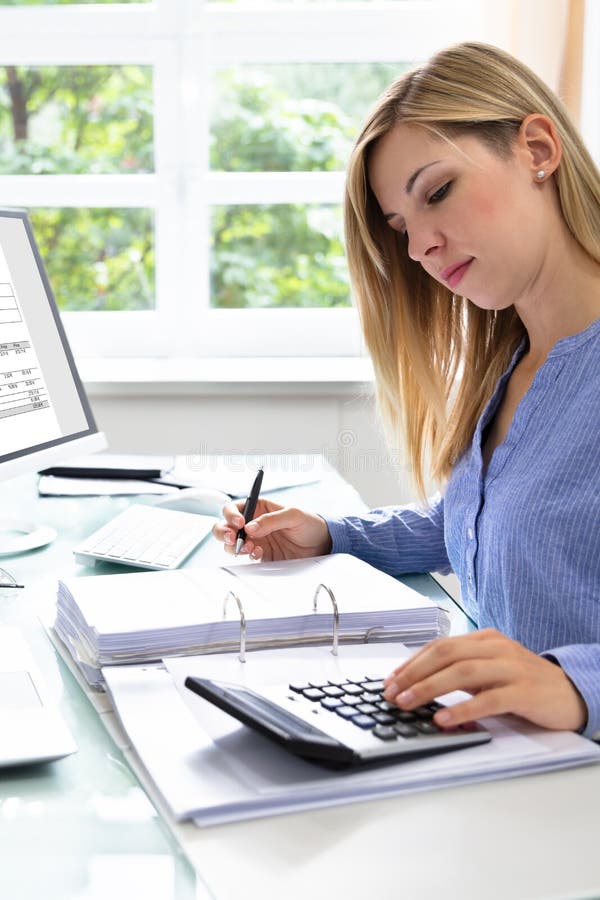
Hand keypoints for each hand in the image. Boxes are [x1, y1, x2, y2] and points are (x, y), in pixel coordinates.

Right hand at [212, 498, 331, 561]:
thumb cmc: (310, 524)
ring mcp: (255, 540)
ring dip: (234, 546)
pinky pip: (246, 556)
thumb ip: (271, 520)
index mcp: (259, 508)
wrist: (322, 545)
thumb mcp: (293, 515)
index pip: (235, 508)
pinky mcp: (260, 555)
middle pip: (226, 526)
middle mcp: (252, 524)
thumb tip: (250, 527)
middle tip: (233, 538)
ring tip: (249, 547)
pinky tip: (259, 553)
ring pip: (231, 543)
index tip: (239, 523)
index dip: (231, 514)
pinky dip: (248, 556)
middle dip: (224, 532)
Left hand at [383, 628, 587, 732]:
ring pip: (462, 672)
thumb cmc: (524, 682)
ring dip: (429, 688)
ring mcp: (510, 668)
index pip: (439, 646)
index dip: (412, 663)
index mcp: (484, 639)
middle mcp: (495, 648)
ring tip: (408, 703)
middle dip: (413, 673)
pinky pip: (488, 699)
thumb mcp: (490, 669)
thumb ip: (461, 672)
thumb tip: (419, 684)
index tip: (390, 680)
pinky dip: (462, 709)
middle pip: (445, 654)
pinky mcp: (524, 692)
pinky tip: (444, 719)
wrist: (570, 691)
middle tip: (392, 693)